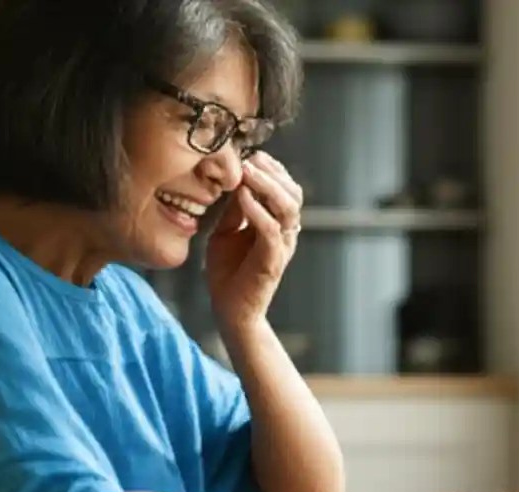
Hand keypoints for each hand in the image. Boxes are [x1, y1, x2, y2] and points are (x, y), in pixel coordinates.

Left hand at [205, 151, 302, 331]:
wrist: (230, 310)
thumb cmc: (228, 272)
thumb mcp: (226, 231)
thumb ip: (234, 210)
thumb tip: (235, 182)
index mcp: (276, 224)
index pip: (285, 189)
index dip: (272, 170)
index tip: (251, 154)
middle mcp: (285, 233)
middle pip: (293, 194)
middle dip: (273, 173)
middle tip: (250, 158)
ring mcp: (281, 247)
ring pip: (287, 208)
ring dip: (268, 186)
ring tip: (248, 171)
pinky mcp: (272, 261)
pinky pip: (271, 230)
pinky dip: (258, 211)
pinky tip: (243, 196)